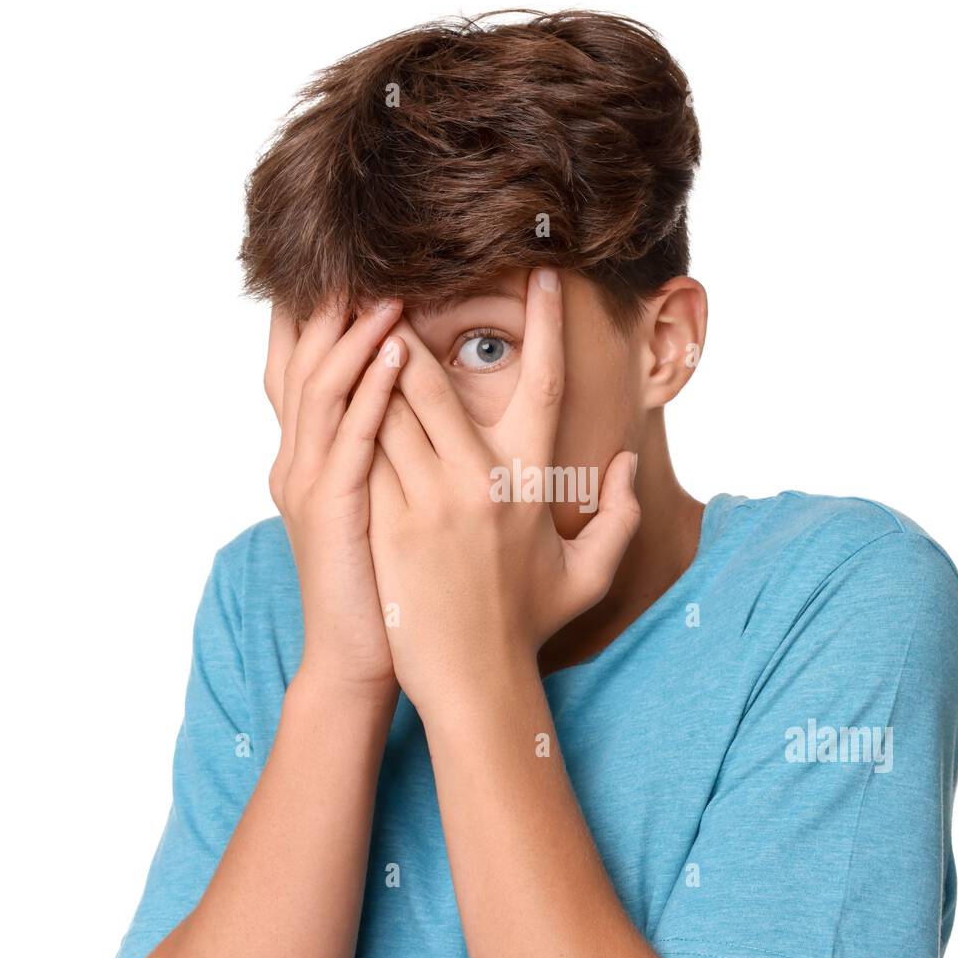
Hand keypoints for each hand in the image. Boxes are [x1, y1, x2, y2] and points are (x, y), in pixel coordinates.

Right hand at [266, 297, 406, 697]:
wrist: (358, 657)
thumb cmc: (381, 586)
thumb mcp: (372, 508)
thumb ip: (380, 454)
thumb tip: (411, 404)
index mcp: (308, 458)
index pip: (301, 368)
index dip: (316, 314)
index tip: (347, 266)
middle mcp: (297, 460)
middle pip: (299, 362)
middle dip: (326, 307)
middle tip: (359, 255)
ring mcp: (308, 483)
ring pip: (319, 388)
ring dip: (351, 335)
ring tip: (385, 289)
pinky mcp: (331, 510)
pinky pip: (348, 437)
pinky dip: (367, 389)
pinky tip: (391, 352)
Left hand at [366, 267, 639, 713]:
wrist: (472, 682)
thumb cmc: (529, 626)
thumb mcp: (588, 575)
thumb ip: (618, 516)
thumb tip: (625, 465)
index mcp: (529, 485)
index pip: (544, 388)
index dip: (545, 327)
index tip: (539, 275)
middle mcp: (477, 483)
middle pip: (435, 381)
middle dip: (412, 324)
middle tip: (397, 280)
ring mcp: (425, 503)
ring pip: (388, 409)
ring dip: (371, 360)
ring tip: (355, 316)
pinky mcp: (384, 523)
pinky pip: (362, 451)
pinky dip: (350, 413)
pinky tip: (333, 381)